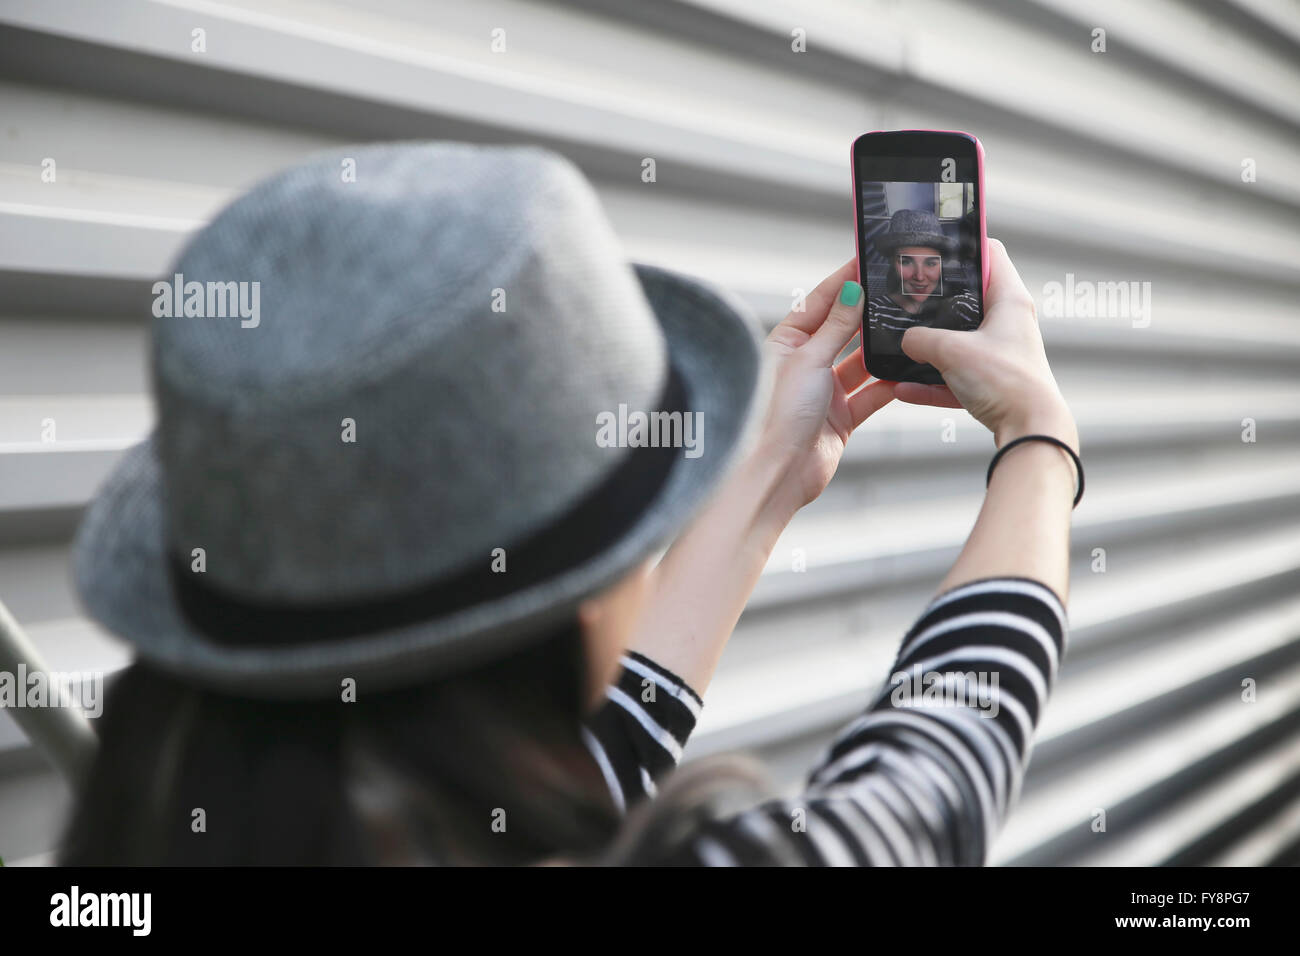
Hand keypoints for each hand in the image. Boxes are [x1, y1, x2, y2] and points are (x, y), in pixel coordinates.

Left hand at [759, 259, 896, 510]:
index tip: (866, 260)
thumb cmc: (775, 414)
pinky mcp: (840, 419)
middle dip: (867, 314)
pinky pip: (871, 395)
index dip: (843, 282)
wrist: (776, 472)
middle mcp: (802, 366)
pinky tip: (907, 371)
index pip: (818, 303)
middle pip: (842, 331)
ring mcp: (823, 393)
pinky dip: (888, 385)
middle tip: (896, 292)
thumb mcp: (808, 359)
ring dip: (880, 350)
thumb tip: (852, 292)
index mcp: (784, 344)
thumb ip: (836, 327)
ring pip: (860, 363)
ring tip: (908, 328)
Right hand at [895, 239, 1076, 448]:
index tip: (935, 245)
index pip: (989, 252)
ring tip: (900, 345)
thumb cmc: (1006, 383)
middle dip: (936, 300)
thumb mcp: (952, 352)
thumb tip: (905, 340)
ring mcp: (999, 353)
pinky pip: (953, 376)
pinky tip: (903, 387)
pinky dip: (930, 382)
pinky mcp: (991, 382)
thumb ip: (921, 340)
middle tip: (908, 295)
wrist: (1029, 430)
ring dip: (929, 347)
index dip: (963, 243)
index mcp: (1009, 300)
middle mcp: (1008, 322)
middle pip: (968, 298)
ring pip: (958, 340)